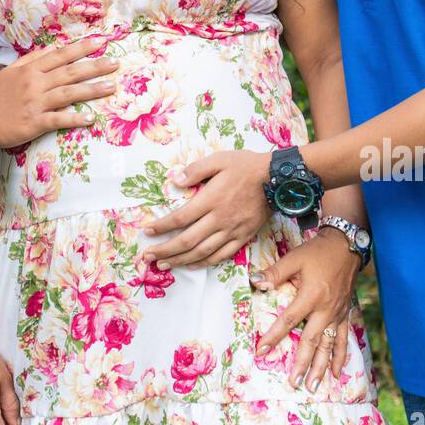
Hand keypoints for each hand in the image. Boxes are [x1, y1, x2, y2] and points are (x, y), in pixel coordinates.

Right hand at [0, 35, 118, 148]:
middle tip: (115, 63)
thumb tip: (52, 47)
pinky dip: (75, 118)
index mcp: (30, 70)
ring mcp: (35, 103)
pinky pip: (58, 119)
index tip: (100, 41)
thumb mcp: (10, 71)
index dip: (81, 48)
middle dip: (94, 66)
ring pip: (68, 93)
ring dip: (91, 90)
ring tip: (111, 86)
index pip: (60, 55)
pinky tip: (90, 118)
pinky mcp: (34, 123)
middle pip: (69, 72)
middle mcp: (35, 84)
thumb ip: (32, 59)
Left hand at [140, 149, 269, 268]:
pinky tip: (191, 265)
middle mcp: (219, 219)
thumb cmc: (246, 166)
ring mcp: (231, 231)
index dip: (162, 226)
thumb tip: (175, 181)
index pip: (180, 218)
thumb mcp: (219, 160)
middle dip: (165, 250)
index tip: (147, 231)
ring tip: (164, 264)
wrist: (277, 179)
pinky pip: (221, 255)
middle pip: (187, 240)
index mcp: (211, 200)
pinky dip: (204, 263)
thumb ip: (195, 170)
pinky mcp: (242, 238)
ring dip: (180, 260)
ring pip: (202, 252)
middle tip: (148, 256)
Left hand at [253, 227, 360, 390]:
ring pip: (329, 346)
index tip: (261, 352)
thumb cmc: (317, 252)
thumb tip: (255, 283)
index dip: (274, 336)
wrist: (345, 246)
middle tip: (294, 383)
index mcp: (311, 295)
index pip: (289, 321)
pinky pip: (343, 339)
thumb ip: (275, 272)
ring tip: (314, 387)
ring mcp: (337, 314)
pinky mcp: (345, 314)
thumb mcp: (294, 258)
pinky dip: (340, 357)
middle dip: (303, 364)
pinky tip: (337, 373)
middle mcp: (326, 309)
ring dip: (322, 367)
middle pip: (312, 341)